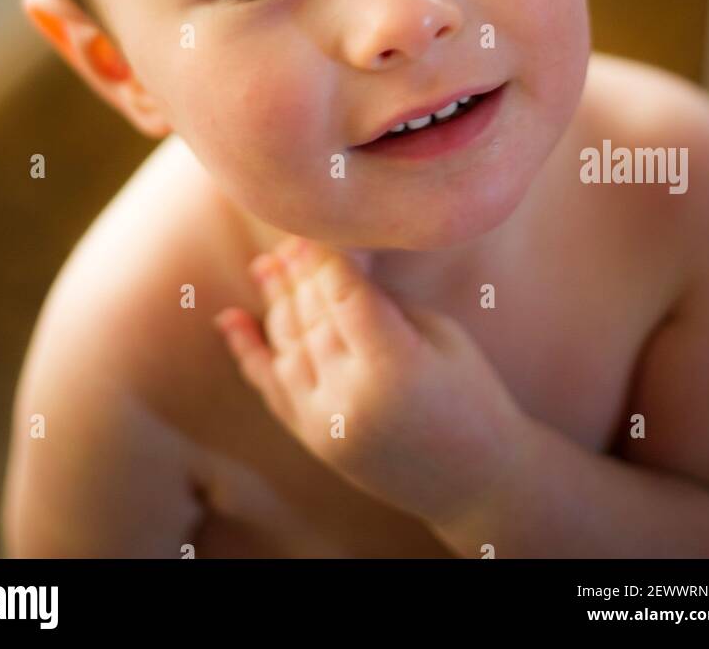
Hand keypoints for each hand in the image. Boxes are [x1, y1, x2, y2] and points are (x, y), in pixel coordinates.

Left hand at [212, 235, 526, 525]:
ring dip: (275, 302)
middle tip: (287, 238)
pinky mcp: (316, 441)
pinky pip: (272, 389)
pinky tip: (230, 318)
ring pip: (289, 346)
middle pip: (312, 316)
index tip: (310, 227)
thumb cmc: (472, 394)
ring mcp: (328, 425)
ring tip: (265, 265)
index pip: (343, 293)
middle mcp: (352, 398)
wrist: (478, 481)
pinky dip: (249, 352)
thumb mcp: (439, 334)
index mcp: (395, 366)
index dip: (322, 256)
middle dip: (298, 273)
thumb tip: (337, 259)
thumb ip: (382, 300)